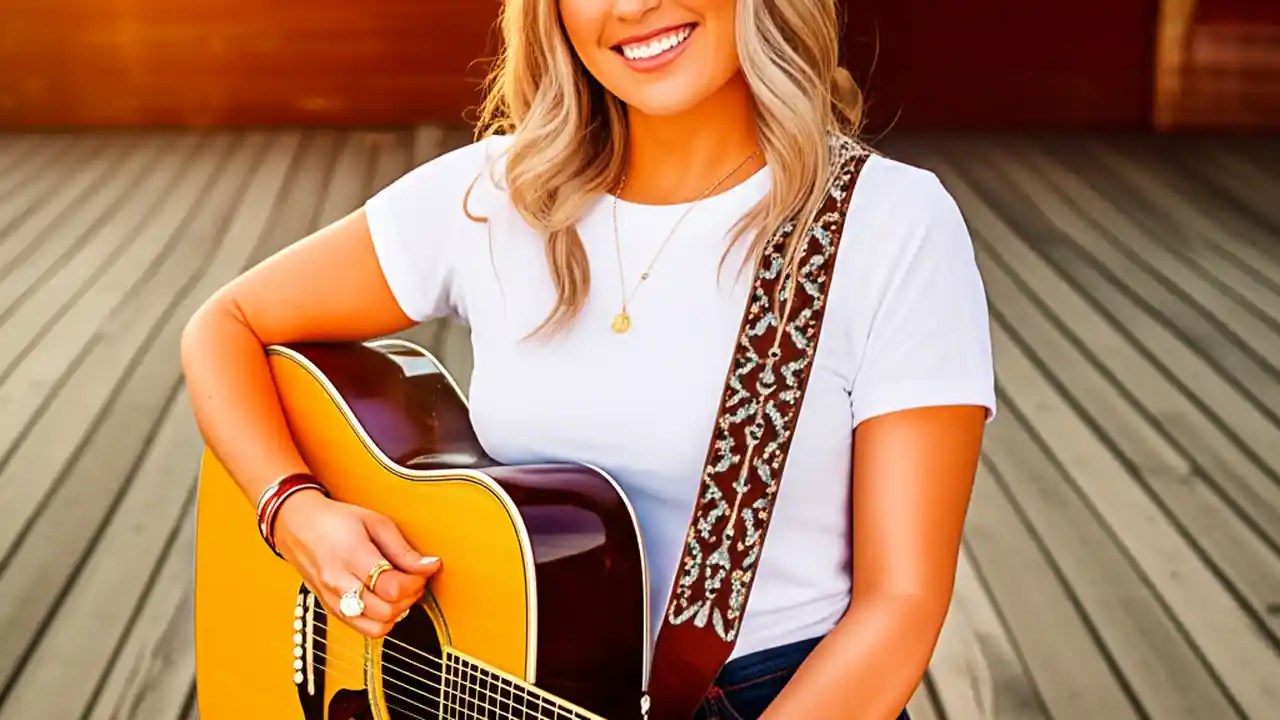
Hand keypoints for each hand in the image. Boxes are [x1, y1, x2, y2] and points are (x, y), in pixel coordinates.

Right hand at [273, 489, 441, 637]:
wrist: (297, 526)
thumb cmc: (336, 521)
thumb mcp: (375, 522)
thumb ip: (403, 549)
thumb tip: (430, 566)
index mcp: (351, 557)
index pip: (392, 587)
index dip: (416, 583)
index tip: (423, 571)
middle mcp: (339, 583)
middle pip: (386, 611)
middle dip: (409, 598)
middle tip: (413, 580)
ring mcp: (332, 600)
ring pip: (375, 627)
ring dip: (396, 613)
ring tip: (398, 592)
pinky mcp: (331, 610)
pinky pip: (362, 628)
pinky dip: (380, 620)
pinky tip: (383, 600)